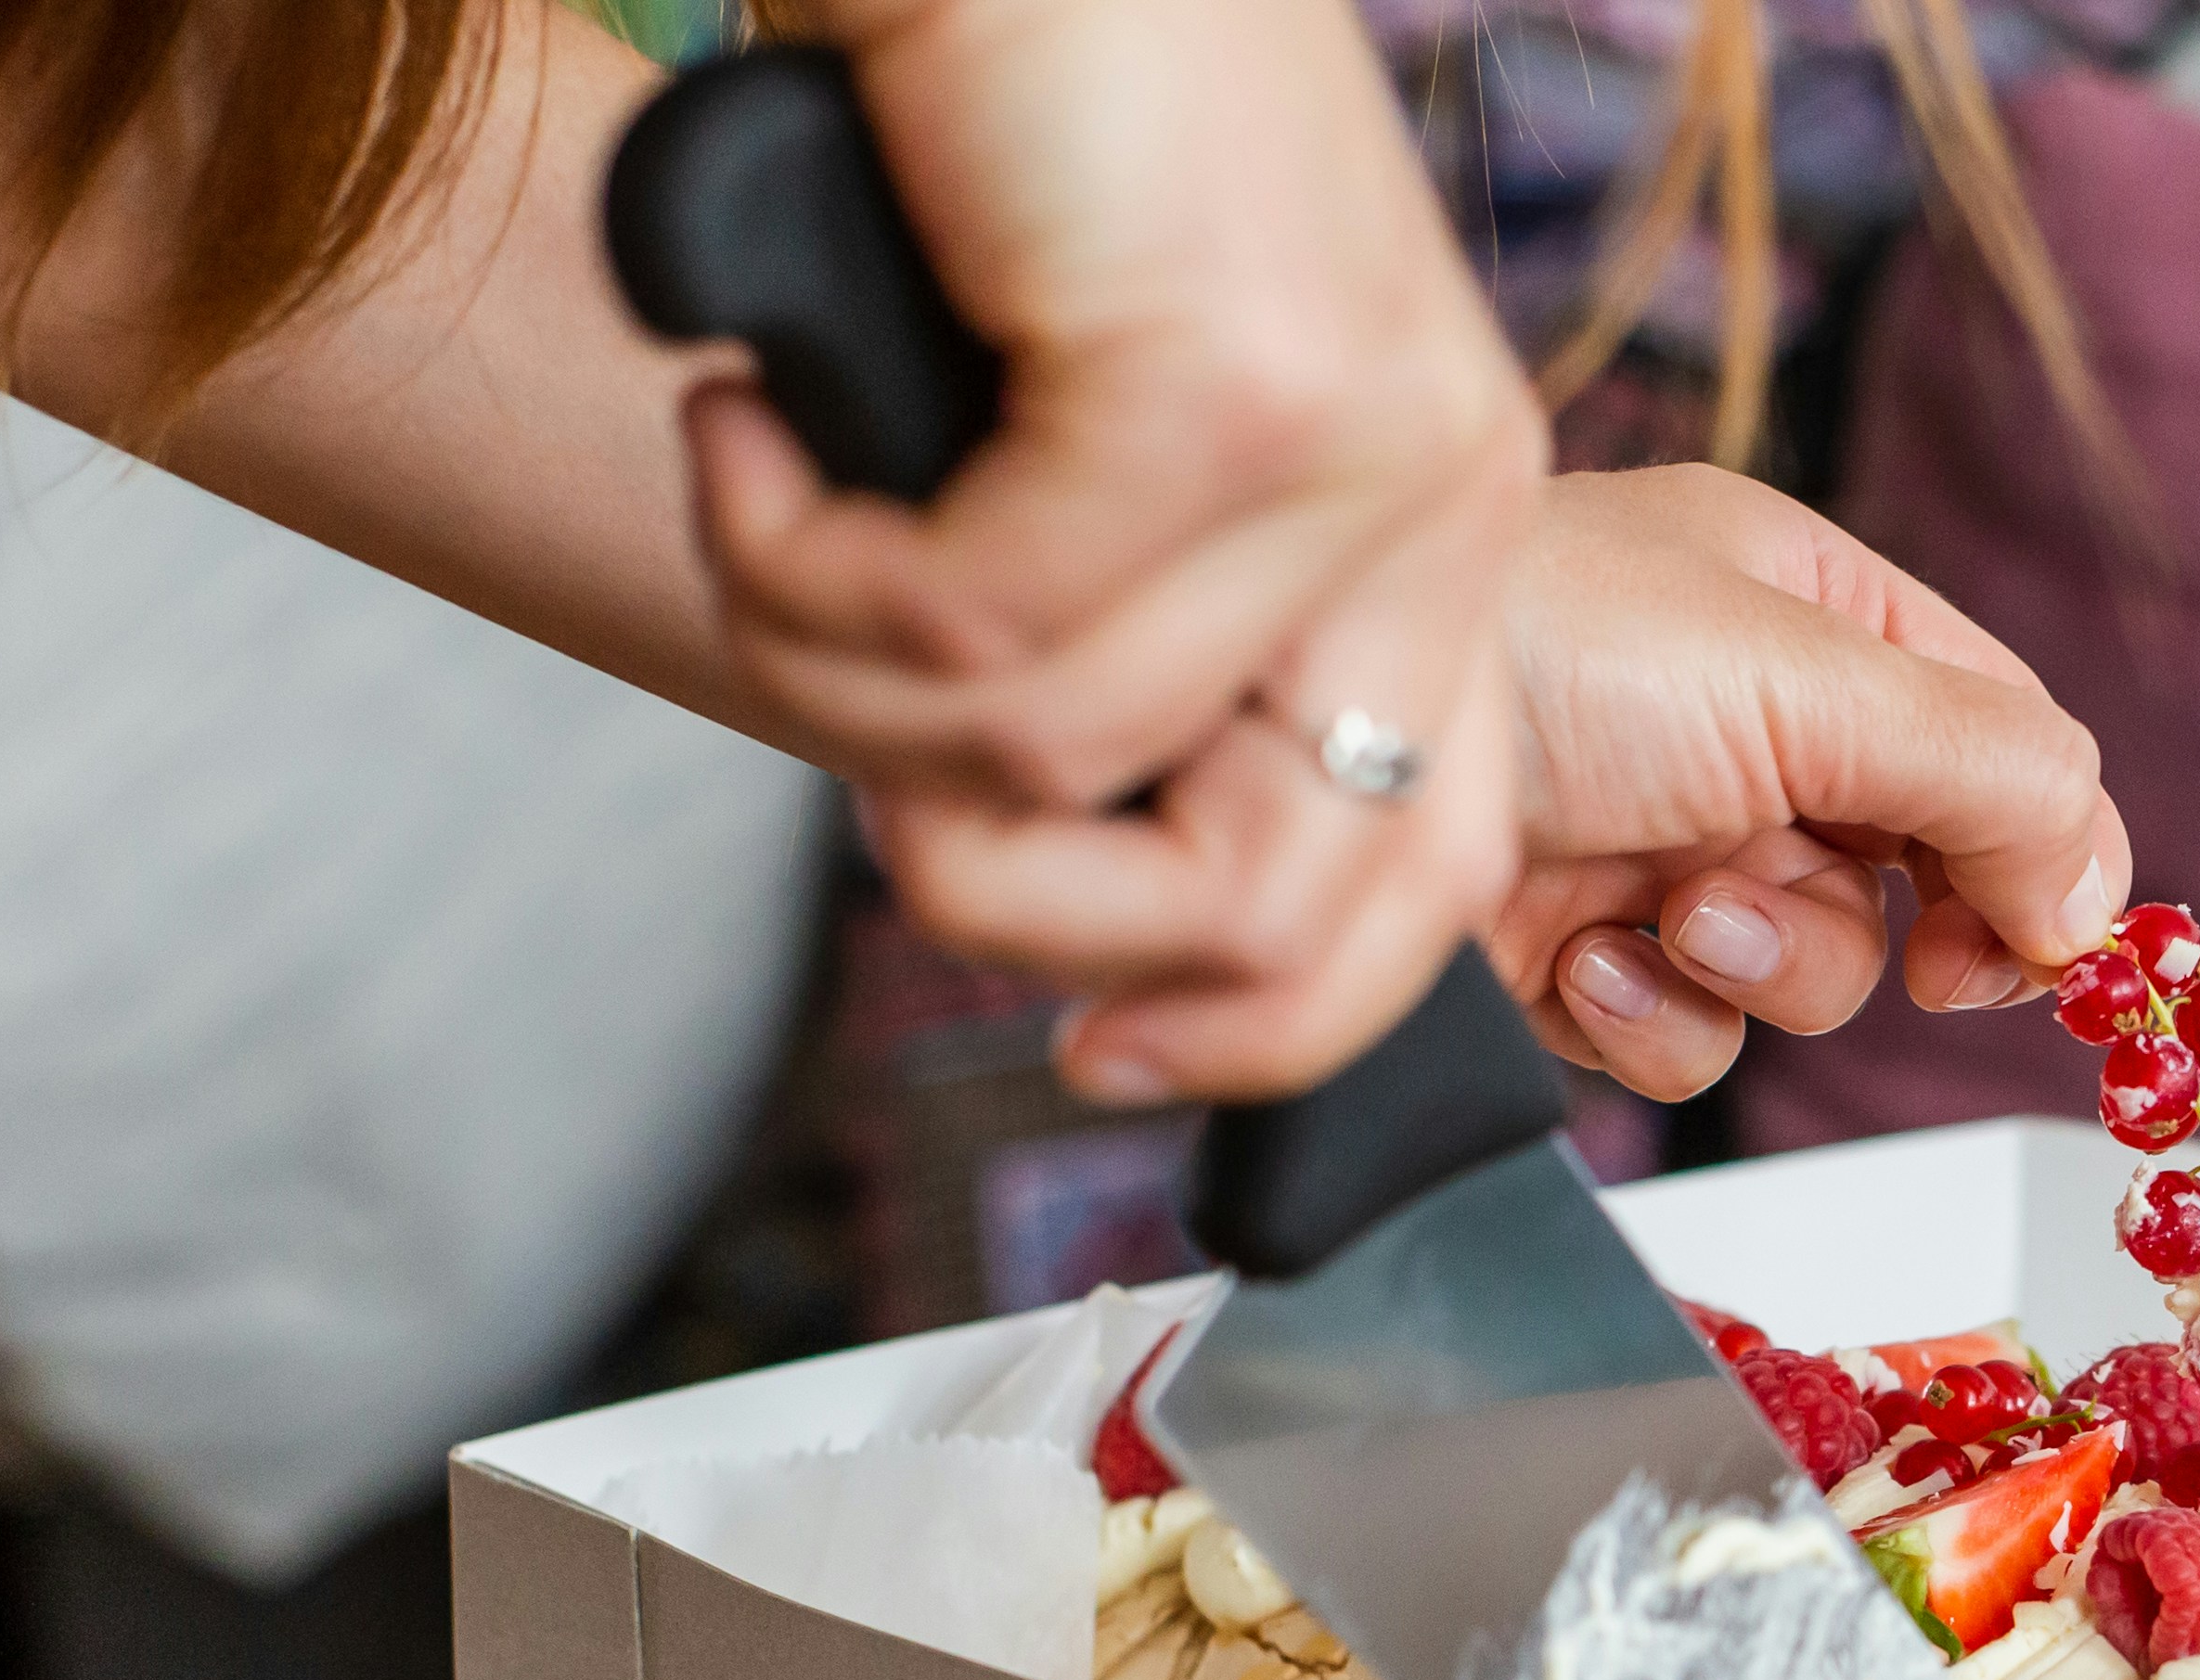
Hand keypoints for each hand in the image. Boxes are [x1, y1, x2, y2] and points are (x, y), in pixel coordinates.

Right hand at [680, 0, 1546, 1102]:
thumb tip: (1029, 838)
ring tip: (769, 492)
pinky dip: (790, 559)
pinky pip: (961, 631)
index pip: (1424, 892)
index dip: (1253, 1027)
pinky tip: (752, 423)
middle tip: (857, 743)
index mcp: (1443, 520)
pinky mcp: (1215, 388)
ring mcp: (1351, 447)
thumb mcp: (1113, 412)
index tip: (1084, 1041)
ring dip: (830, 672)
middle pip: (1268, 908)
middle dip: (1014, 907)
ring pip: (1055, 765)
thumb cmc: (1014, 118)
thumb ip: (1135, 617)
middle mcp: (1446, 495)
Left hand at [1491, 466, 2130, 1098]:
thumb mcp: (1807, 676)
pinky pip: (1689, 1040)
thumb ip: (1992, 776)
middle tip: (1790, 910)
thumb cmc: (1542, 642)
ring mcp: (1664, 846)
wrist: (1301, 741)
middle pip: (1920, 883)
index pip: (2001, 746)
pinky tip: (1572, 955)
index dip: (2033, 854)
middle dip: (1856, 921)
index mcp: (1818, 614)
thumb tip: (2095, 907)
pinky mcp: (1577, 952)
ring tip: (1654, 910)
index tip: (2015, 941)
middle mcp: (1750, 727)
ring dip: (1746, 969)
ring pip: (1807, 978)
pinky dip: (1647, 1020)